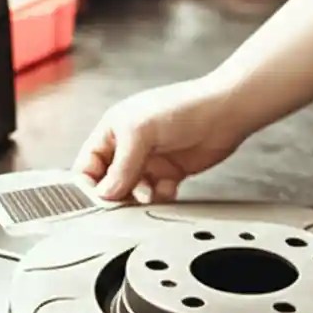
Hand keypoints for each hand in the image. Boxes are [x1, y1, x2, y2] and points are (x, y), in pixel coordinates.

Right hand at [72, 78, 251, 202]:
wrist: (226, 112)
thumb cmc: (183, 108)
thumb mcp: (141, 132)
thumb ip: (121, 167)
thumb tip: (105, 195)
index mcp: (113, 131)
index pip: (87, 165)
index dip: (89, 185)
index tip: (98, 201)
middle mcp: (128, 147)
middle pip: (108, 182)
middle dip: (115, 195)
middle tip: (123, 204)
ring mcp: (149, 160)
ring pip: (132, 191)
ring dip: (138, 198)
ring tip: (149, 194)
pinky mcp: (169, 172)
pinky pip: (155, 194)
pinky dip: (160, 197)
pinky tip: (169, 188)